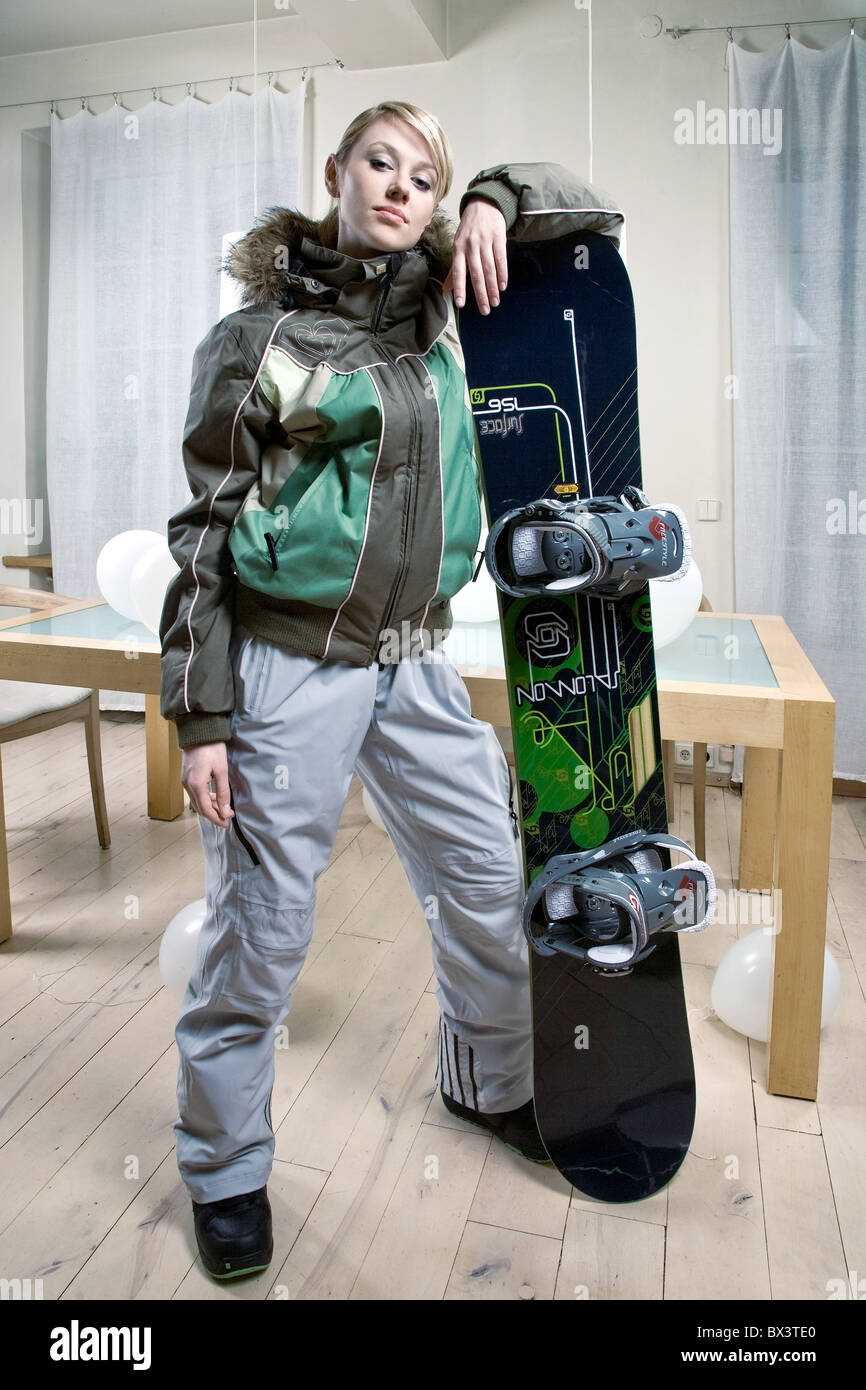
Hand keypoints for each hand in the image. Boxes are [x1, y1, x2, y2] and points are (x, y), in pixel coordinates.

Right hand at [182, 741, 234, 828]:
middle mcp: (187, 784)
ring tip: (223, 807)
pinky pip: (195, 793)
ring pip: (197, 801)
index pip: (205, 809)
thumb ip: (222, 792)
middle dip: (213, 814)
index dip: (216, 818)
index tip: (226, 823)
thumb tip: (224, 811)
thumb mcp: (221, 770)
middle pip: (199, 807)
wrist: (199, 731)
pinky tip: (215, 797)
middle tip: (227, 817)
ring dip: (209, 806)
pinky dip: (205, 798)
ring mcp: (185, 780)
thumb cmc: (211, 748)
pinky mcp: (186, 776)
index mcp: (195, 784)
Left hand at [443, 198, 507, 314]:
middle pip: (476, 274)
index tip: (460, 304)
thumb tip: (446, 289)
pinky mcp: (498, 237)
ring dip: (493, 288)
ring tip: (495, 302)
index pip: (458, 272)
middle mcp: (470, 245)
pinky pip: (501, 259)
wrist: (484, 204)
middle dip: (480, 294)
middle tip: (485, 310)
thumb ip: (454, 269)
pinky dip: (502, 274)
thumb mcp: (458, 245)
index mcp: (458, 249)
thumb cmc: (469, 229)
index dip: (459, 288)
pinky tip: (503, 286)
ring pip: (489, 269)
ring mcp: (485, 241)